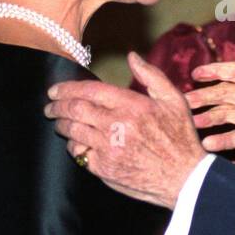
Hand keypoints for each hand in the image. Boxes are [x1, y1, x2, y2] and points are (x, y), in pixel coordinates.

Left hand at [45, 52, 205, 209]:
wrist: (185, 178)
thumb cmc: (180, 138)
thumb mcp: (174, 100)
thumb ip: (151, 76)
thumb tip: (132, 57)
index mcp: (131, 105)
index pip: (89, 90)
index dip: (67, 88)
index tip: (55, 90)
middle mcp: (117, 125)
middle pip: (75, 109)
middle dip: (57, 105)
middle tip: (50, 105)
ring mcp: (108, 148)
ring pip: (73, 131)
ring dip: (61, 124)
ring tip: (58, 121)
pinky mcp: (105, 168)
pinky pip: (79, 153)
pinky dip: (73, 145)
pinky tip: (75, 142)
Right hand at [187, 46, 234, 175]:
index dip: (216, 72)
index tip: (196, 74)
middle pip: (225, 95)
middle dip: (204, 97)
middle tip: (185, 102)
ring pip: (225, 116)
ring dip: (208, 117)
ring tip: (191, 123)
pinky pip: (232, 139)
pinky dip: (219, 141)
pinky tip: (205, 143)